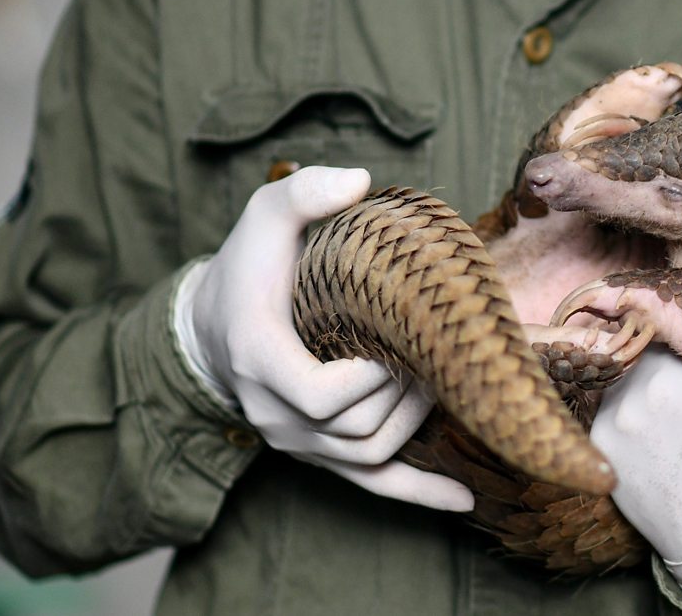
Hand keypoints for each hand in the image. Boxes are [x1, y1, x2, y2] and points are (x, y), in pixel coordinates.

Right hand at [176, 166, 473, 511]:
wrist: (218, 324)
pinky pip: (370, 486)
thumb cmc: (250, 266)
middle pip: (354, 429)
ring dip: (415, 425)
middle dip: (405, 394)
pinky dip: (419, 496)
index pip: (314, 396)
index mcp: (259, 358)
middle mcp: (274, 412)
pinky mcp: (318, 453)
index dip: (364, 380)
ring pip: (368, 457)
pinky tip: (464, 500)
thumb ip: (303, 192)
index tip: (392, 345)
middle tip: (434, 354)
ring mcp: (296, 441)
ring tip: (441, 385)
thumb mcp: (265, 214)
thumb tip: (358, 181)